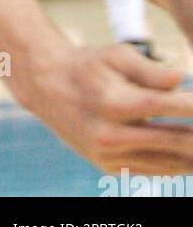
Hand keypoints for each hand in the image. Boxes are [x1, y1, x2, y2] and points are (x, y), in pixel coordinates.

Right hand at [17, 44, 192, 174]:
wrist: (47, 87)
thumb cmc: (89, 65)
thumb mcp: (116, 55)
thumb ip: (151, 69)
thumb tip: (181, 78)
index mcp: (115, 101)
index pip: (168, 106)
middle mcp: (111, 133)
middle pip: (173, 140)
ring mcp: (109, 153)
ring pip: (166, 162)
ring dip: (191, 157)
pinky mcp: (108, 166)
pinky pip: (151, 170)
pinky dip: (174, 166)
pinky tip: (188, 159)